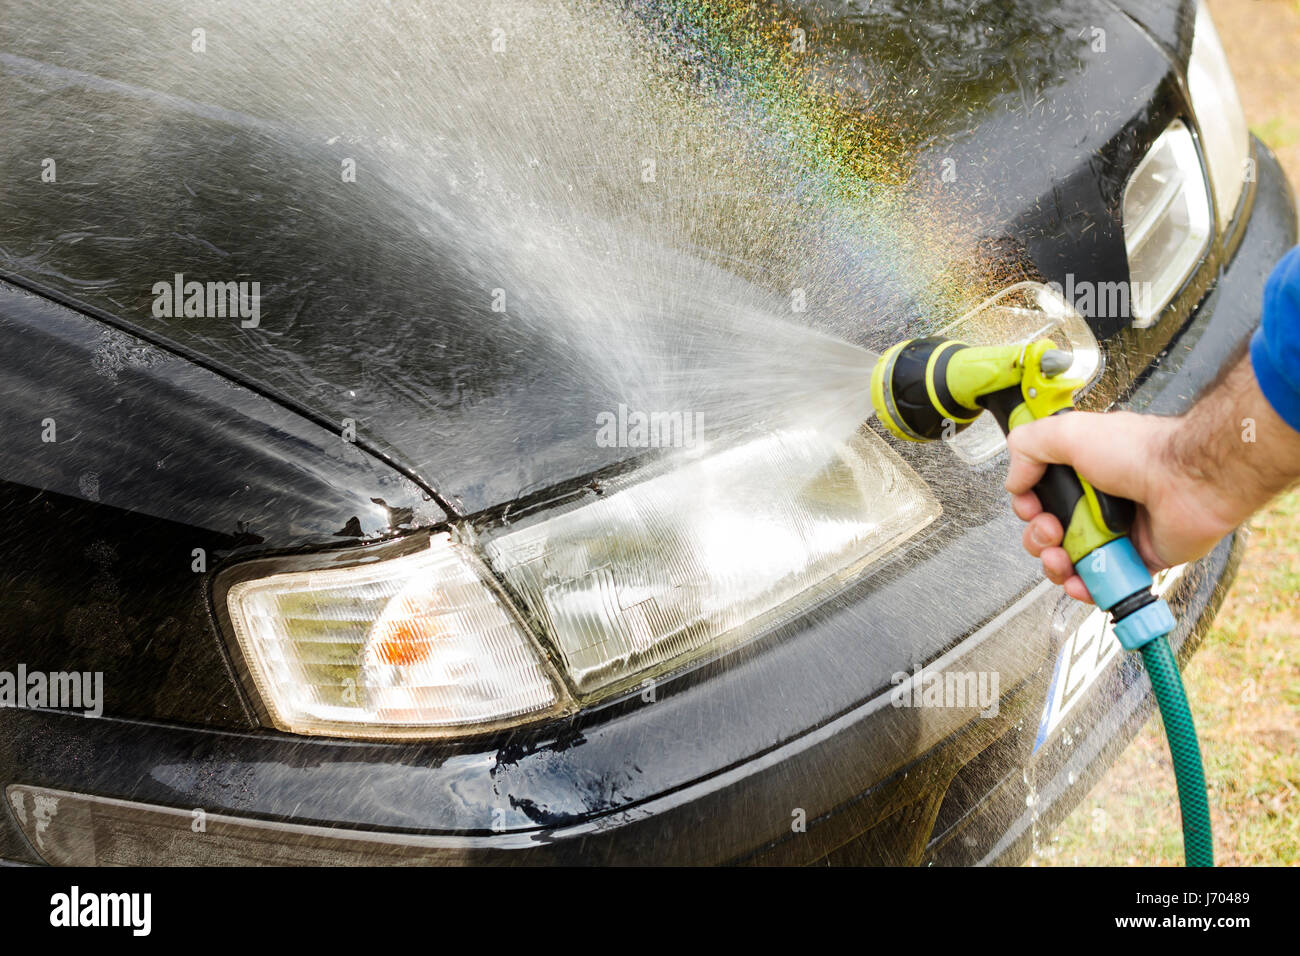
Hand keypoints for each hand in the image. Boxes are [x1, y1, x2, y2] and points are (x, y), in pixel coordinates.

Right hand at [1003, 410, 1241, 602]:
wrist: (1189, 481)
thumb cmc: (1141, 452)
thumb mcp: (1069, 431)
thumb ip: (1028, 446)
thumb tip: (1013, 481)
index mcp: (1082, 472)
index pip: (1040, 497)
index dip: (1027, 506)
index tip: (1030, 505)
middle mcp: (1097, 503)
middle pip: (1048, 534)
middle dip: (1037, 538)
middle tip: (1051, 530)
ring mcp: (1115, 534)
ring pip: (1069, 562)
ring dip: (1054, 565)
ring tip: (1062, 557)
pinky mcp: (1135, 561)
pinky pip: (1100, 583)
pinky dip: (1084, 587)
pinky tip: (1078, 581)